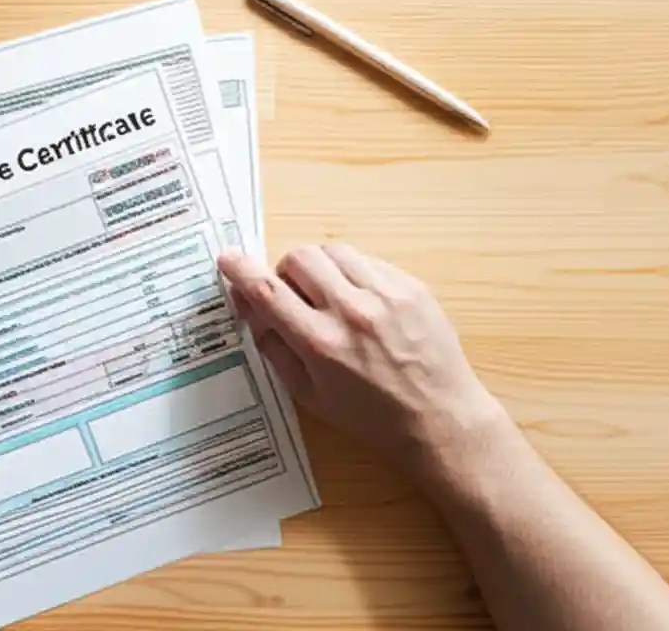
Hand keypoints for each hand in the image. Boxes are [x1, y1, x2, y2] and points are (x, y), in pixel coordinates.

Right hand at [218, 244, 506, 472]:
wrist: (440, 419)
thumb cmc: (371, 417)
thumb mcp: (310, 396)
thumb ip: (275, 350)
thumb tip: (251, 311)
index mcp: (321, 344)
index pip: (268, 291)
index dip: (241, 271)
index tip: (227, 259)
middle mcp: (352, 312)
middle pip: (298, 257)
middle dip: (285, 271)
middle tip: (293, 295)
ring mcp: (386, 294)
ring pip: (333, 250)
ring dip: (318, 267)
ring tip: (327, 294)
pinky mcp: (411, 286)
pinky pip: (367, 260)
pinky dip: (352, 273)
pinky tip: (360, 300)